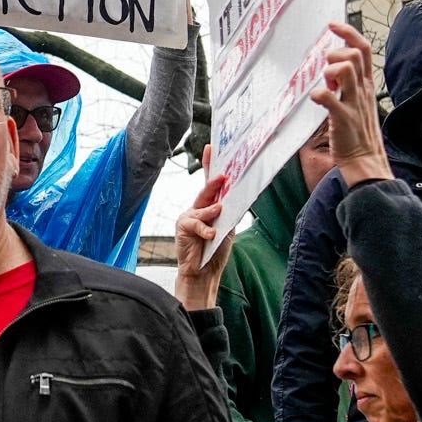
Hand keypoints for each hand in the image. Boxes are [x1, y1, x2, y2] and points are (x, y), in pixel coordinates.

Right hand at [173, 172, 230, 310]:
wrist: (202, 273)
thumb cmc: (214, 251)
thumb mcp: (228, 228)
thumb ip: (230, 213)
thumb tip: (238, 196)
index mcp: (209, 207)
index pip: (211, 184)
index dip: (211, 165)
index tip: (212, 148)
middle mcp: (198, 208)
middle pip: (205, 190)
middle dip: (213, 181)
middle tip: (222, 174)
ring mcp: (189, 217)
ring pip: (202, 206)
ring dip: (213, 208)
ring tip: (221, 209)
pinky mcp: (183, 227)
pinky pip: (196, 224)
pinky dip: (206, 228)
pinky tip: (212, 233)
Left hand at [314, 23, 391, 184]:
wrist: (365, 160)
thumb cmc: (358, 132)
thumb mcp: (359, 100)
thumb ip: (350, 82)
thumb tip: (333, 66)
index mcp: (366, 84)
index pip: (363, 48)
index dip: (348, 32)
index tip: (333, 25)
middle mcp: (362, 90)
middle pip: (354, 54)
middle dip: (336, 56)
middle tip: (329, 75)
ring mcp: (354, 103)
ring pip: (346, 69)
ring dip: (330, 73)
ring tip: (328, 87)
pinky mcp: (343, 119)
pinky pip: (328, 98)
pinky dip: (318, 95)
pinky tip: (317, 100)